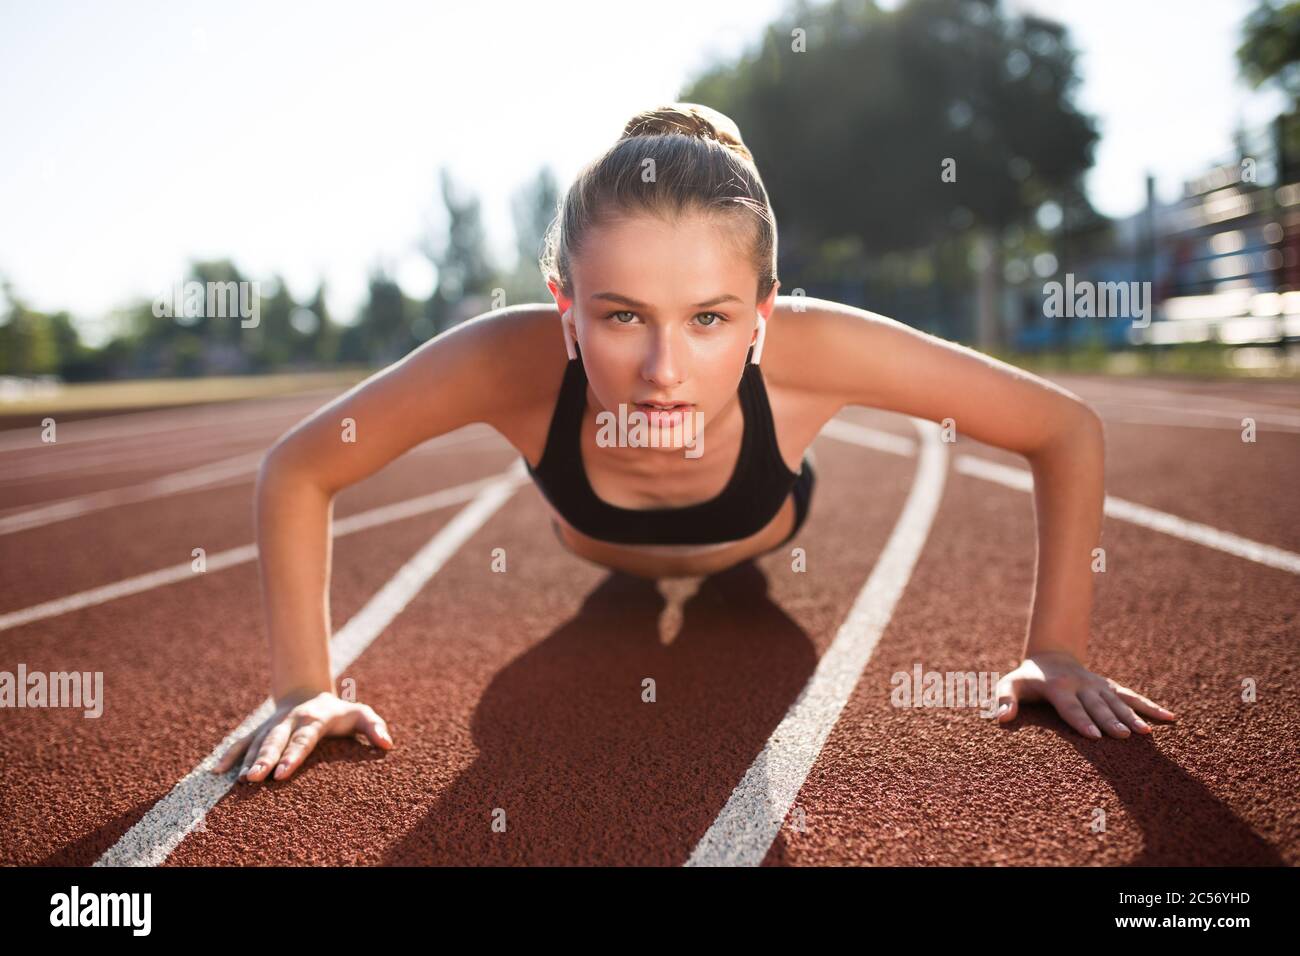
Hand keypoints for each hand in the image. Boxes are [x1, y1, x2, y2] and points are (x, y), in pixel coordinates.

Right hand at [212, 691, 393, 782]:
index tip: (283, 772)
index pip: (303, 739)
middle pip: (275, 741)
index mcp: (313, 719)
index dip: (293, 756)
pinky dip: (229, 755)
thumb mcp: (360, 714)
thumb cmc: (339, 713)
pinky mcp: (259, 730)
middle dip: (265, 759)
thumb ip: (374, 727)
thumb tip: (388, 745)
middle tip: (256, 779)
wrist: (308, 693)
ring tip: (241, 781)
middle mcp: (289, 721)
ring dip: (247, 761)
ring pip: (256, 743)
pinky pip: (241, 742)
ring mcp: (271, 725)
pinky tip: (216, 772)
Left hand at [993, 650, 1176, 738]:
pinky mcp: (1110, 687)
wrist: (1050, 657)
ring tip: (1147, 733)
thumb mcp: (1008, 684)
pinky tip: (1169, 718)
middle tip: (1125, 736)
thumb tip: (1000, 718)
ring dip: (1133, 716)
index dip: (1082, 720)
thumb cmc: (1026, 679)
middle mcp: (1081, 684)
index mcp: (1058, 686)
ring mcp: (1098, 685)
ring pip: (1118, 701)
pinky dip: (1150, 706)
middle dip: (1111, 721)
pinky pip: (1132, 696)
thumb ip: (1003, 700)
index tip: (1094, 736)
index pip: (1070, 706)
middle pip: (1098, 706)